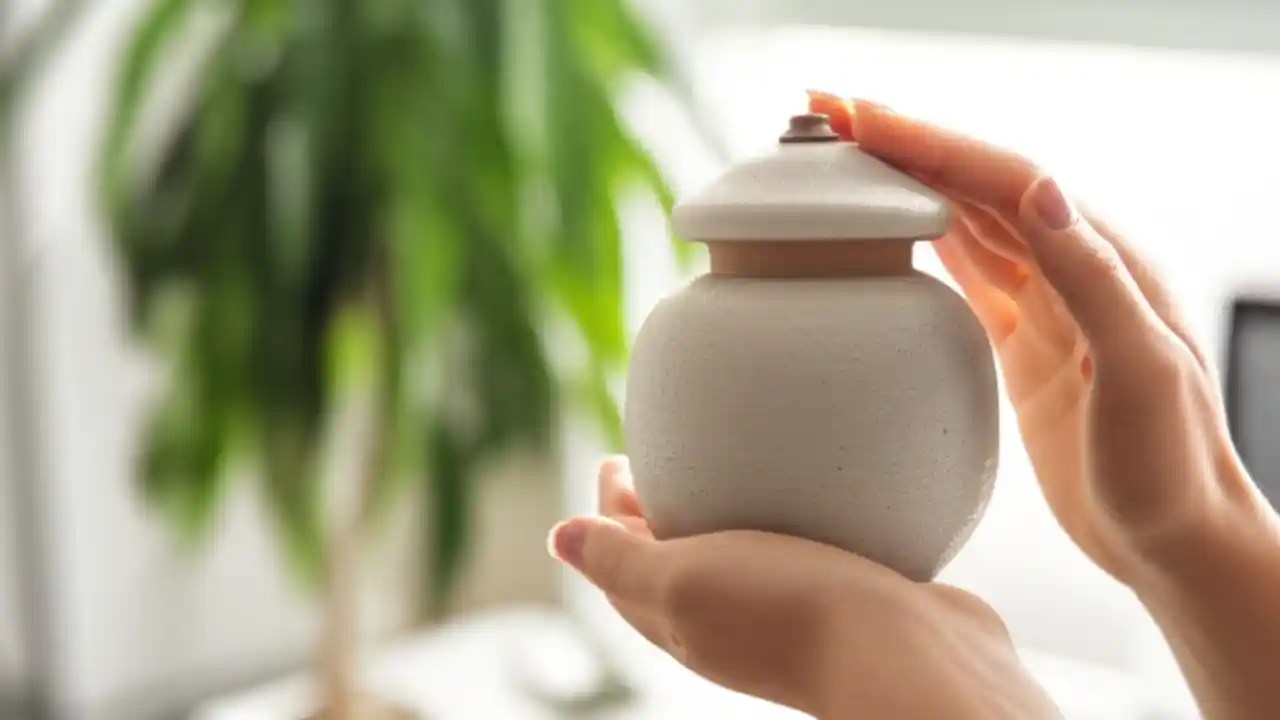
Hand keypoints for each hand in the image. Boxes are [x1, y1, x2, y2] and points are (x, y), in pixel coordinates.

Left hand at [548, 458, 1060, 718]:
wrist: (906, 654)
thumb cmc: (785, 615)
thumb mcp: (680, 582)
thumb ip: (620, 560)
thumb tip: (559, 538)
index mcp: (678, 619)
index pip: (624, 561)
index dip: (609, 511)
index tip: (617, 460)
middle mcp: (727, 620)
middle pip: (674, 558)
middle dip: (657, 510)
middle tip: (659, 455)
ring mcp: (785, 610)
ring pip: (736, 555)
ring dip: (720, 513)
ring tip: (725, 464)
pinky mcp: (841, 593)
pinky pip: (796, 548)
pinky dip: (780, 517)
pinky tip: (804, 490)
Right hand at [809, 94, 1279, 717]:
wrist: (1174, 539)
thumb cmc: (1170, 466)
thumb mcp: (1141, 372)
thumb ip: (1093, 279)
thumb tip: (1042, 188)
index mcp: (1103, 262)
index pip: (1006, 179)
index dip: (932, 144)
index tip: (860, 120)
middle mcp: (1073, 270)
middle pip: (978, 186)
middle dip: (905, 146)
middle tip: (830, 116)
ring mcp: (1046, 306)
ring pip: (966, 222)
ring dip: (909, 183)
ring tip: (845, 155)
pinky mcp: (1024, 344)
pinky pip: (966, 275)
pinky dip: (924, 242)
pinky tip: (891, 230)